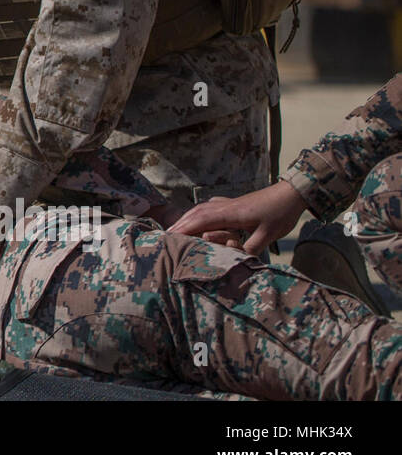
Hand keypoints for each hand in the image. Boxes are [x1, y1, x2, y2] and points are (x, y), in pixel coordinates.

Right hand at [167, 180, 309, 255]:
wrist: (291, 193)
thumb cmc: (280, 214)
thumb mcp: (268, 235)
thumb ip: (250, 248)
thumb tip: (235, 261)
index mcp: (231, 213)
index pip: (202, 220)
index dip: (185, 228)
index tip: (170, 236)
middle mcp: (225, 206)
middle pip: (196, 213)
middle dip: (180, 224)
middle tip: (164, 236)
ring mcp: (229, 203)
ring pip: (202, 208)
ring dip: (187, 218)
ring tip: (175, 227)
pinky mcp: (234, 202)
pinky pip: (210, 206)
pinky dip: (199, 212)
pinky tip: (198, 214)